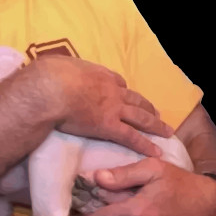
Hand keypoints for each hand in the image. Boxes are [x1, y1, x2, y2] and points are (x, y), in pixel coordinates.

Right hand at [22, 57, 173, 157]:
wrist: (51, 89)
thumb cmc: (49, 75)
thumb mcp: (59, 64)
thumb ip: (63, 69)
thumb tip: (56, 70)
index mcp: (99, 74)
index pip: (118, 82)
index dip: (123, 89)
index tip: (125, 93)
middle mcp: (111, 90)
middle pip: (135, 99)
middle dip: (147, 106)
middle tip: (156, 113)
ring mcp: (113, 108)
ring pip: (140, 116)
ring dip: (155, 124)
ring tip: (166, 131)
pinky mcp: (109, 126)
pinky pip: (132, 137)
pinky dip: (145, 144)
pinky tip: (155, 151)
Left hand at [73, 158, 215, 215]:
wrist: (205, 204)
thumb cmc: (179, 183)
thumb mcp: (153, 169)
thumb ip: (124, 174)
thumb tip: (96, 178)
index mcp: (135, 212)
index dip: (81, 214)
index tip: (72, 206)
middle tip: (79, 207)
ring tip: (92, 209)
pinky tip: (111, 212)